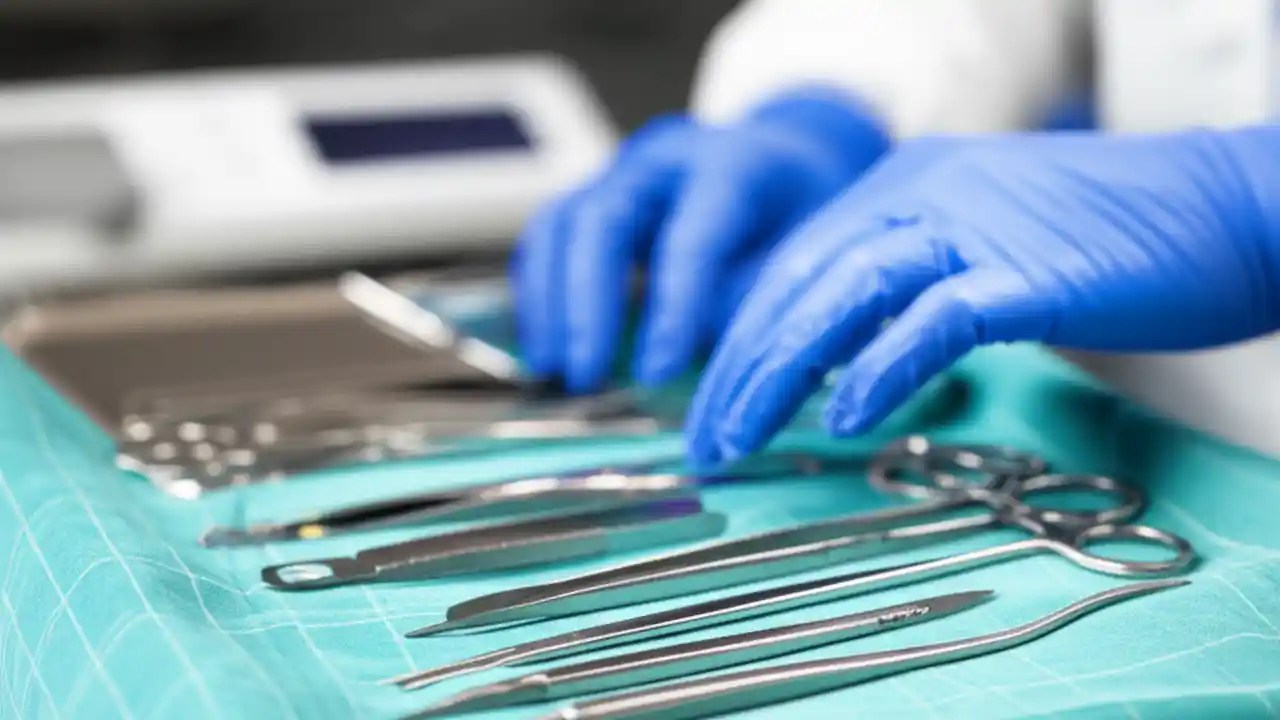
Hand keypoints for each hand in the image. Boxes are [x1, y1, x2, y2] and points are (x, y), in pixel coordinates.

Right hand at [512, 89, 889, 392]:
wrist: (788, 160)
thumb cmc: (801, 217)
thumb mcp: (806, 253)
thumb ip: (751, 298)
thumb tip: (692, 354)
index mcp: (734, 166)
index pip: (692, 236)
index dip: (673, 308)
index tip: (656, 374)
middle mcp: (666, 159)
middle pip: (604, 218)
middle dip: (589, 305)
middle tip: (587, 376)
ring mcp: (623, 171)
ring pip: (562, 222)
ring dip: (551, 302)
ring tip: (555, 369)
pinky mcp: (595, 193)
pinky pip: (549, 235)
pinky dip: (541, 292)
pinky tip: (546, 345)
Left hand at [686, 129, 1279, 463]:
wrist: (1228, 205)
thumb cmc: (1107, 238)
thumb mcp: (979, 244)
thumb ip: (905, 284)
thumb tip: (836, 359)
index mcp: (904, 185)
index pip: (795, 269)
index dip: (742, 342)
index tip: (711, 408)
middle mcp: (925, 192)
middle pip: (802, 283)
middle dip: (740, 367)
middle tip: (705, 442)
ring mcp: (976, 226)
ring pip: (846, 294)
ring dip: (781, 372)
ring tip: (741, 437)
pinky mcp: (1031, 271)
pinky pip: (936, 319)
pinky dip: (881, 368)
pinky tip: (844, 418)